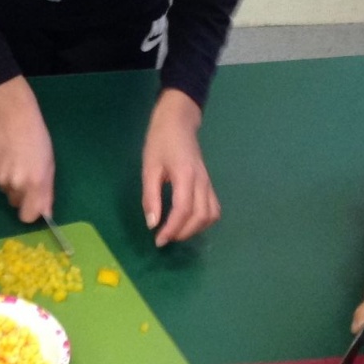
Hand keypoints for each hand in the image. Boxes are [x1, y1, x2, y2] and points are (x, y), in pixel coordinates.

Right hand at [0, 78, 54, 222]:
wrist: (12, 115)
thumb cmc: (36, 138)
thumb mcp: (49, 165)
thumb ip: (46, 192)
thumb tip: (45, 213)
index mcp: (35, 183)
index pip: (28, 216)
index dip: (30, 212)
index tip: (31, 203)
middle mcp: (16, 185)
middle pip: (15, 202)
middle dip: (20, 193)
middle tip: (23, 171)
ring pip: (4, 190)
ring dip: (8, 180)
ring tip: (13, 159)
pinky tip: (1, 156)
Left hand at [141, 90, 220, 245]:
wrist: (178, 122)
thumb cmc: (160, 142)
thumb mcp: (149, 168)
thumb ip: (150, 196)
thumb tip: (152, 223)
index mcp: (186, 176)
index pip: (184, 210)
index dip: (172, 229)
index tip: (158, 240)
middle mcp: (202, 181)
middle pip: (201, 216)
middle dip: (183, 232)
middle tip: (165, 238)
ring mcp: (208, 182)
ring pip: (211, 214)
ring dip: (195, 229)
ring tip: (176, 232)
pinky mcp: (208, 183)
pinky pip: (213, 208)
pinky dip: (203, 220)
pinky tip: (188, 222)